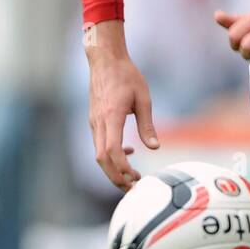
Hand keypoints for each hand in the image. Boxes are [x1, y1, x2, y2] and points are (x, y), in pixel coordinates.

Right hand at [86, 40, 158, 189]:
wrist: (105, 59)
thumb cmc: (127, 75)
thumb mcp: (143, 98)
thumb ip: (147, 125)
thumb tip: (155, 148)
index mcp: (111, 116)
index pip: (112, 151)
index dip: (122, 168)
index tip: (135, 178)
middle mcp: (99, 122)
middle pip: (102, 159)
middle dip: (116, 177)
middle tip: (133, 189)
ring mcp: (94, 122)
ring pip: (99, 154)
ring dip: (113, 169)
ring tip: (132, 178)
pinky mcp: (95, 120)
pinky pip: (100, 144)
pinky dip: (112, 155)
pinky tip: (129, 153)